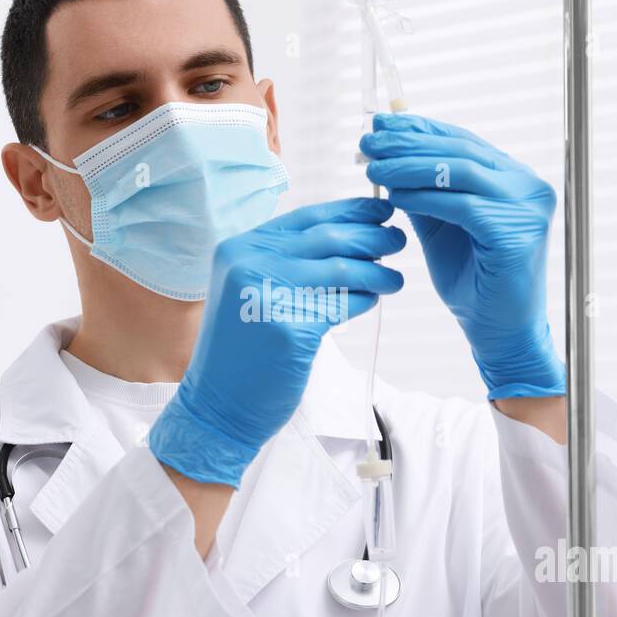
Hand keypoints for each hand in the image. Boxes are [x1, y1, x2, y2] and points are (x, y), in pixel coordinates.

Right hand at [149, 198, 405, 487]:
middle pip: (328, 237)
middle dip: (371, 237)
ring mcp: (268, 294)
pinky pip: (342, 305)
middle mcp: (250, 264)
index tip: (381, 211)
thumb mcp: (249, 290)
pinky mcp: (290, 328)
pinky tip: (372, 302)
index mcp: (240, 249)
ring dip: (377, 272)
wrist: (218, 404)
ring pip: (341, 269)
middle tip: (397, 241)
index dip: (349, 211)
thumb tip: (348, 237)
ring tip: (394, 278)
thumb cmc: (241, 350)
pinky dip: (364, 301)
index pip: (307, 217)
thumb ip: (285, 262)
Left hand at [361, 112, 564, 398]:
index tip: (380, 124)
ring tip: (373, 169)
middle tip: (368, 143)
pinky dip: (425, 198)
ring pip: (459, 171)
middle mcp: (527, 186)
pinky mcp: (518, 232)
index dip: (419, 129)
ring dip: (410, 167)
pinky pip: (462, 206)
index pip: (462, 141)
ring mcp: (528, 207)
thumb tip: (388, 149)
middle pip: (459, 150)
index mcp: (513, 178)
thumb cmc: (472, 281)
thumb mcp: (439, 226)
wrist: (498, 331)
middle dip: (408, 143)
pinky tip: (395, 198)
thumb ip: (422, 189)